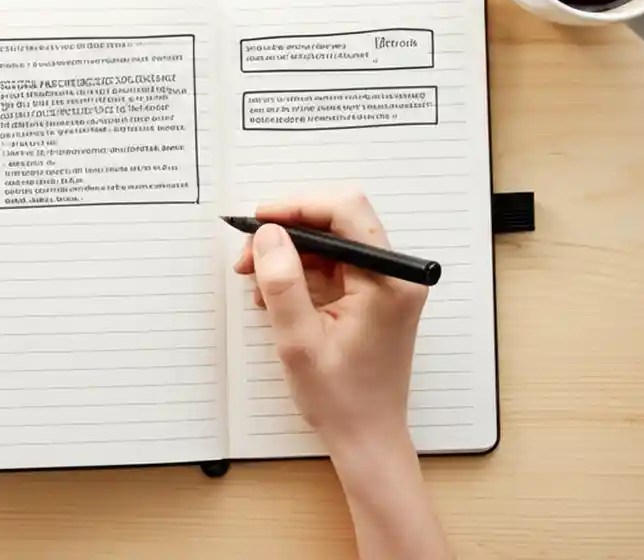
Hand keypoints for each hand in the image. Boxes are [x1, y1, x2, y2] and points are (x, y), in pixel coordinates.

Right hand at [233, 191, 427, 451]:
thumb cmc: (341, 399)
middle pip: (337, 222)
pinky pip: (332, 266)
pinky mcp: (373, 296)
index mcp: (388, 281)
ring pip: (330, 243)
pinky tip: (275, 296)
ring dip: (289, 254)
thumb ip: (283, 284)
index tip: (260, 220)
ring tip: (256, 282)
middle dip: (287, 231)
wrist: (366, 437)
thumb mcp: (299, 342)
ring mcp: (386, 285)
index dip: (297, 206)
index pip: (346, 211)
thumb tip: (268, 235)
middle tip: (249, 256)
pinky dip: (300, 272)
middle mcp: (395, 276)